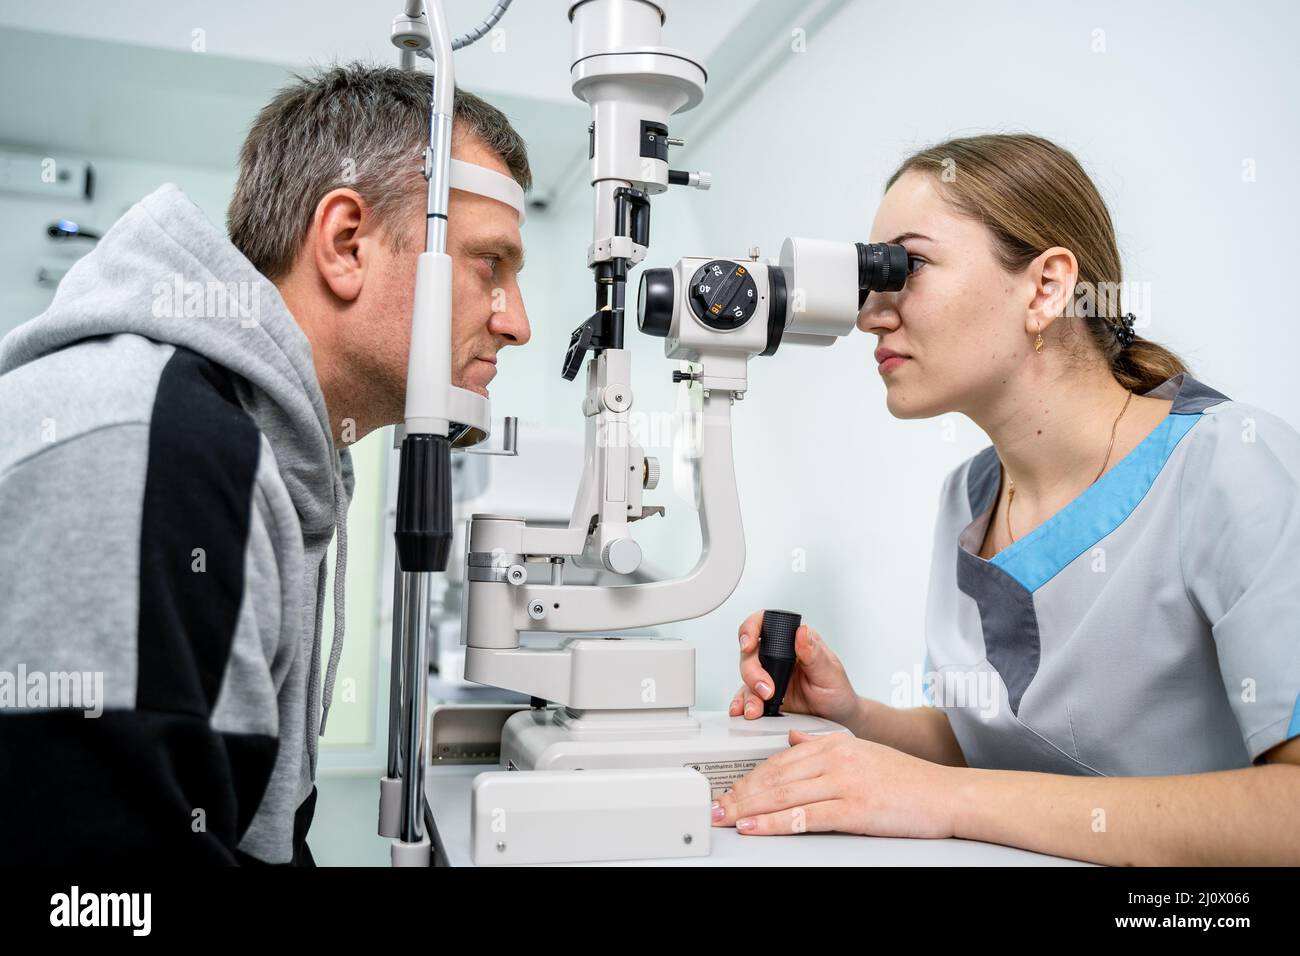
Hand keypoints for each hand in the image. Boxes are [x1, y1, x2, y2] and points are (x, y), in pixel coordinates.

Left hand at [710, 730, 958, 837]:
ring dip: (748, 808)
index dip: (749, 776)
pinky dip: (774, 823)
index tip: (730, 788)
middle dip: (740, 792)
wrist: (946, 795)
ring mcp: (844, 782)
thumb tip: (795, 737)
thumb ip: (824, 744)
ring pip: (783, 794)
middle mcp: (835, 758)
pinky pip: (804, 817)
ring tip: (726, 817)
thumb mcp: (862, 751)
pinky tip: (756, 827)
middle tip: (717, 805)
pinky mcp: (853, 808)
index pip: (779, 759)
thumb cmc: (908, 780)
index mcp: (835, 743)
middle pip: (775, 776)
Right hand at [729, 610, 860, 729]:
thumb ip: (814, 654)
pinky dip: (742, 704)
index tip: (749, 645)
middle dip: (752, 672)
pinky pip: (746, 696)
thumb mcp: (829, 673)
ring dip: (748, 693)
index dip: (751, 629)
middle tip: (766, 690)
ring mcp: (768, 675)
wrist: (837, 718)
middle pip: (750, 653)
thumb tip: (801, 632)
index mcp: (793, 641)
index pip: (765, 623)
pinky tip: (744, 710)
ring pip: (745, 676)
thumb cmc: (836, 691)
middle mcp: (777, 655)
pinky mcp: (763, 694)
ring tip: (757, 708)